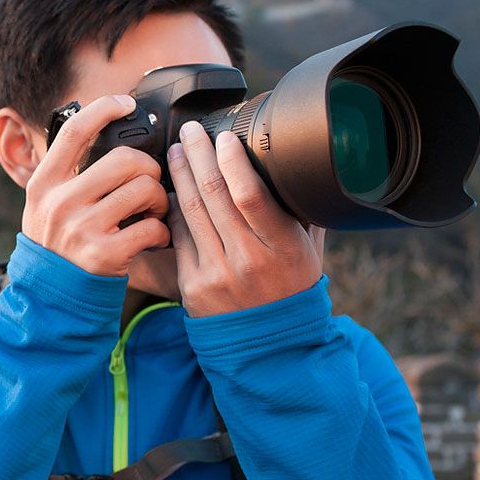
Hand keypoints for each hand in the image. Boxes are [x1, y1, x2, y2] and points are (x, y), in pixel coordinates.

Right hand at [22, 95, 170, 276]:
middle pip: (125, 159)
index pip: (74, 131)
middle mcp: (60, 202)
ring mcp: (81, 228)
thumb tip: (100, 134)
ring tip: (153, 213)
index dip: (104, 108)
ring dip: (160, 201)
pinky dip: (162, 232)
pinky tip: (153, 239)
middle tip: (149, 186)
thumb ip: (66, 176)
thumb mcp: (44, 207)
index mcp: (44, 184)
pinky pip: (152, 227)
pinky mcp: (104, 254)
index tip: (126, 104)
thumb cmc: (57, 249)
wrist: (51, 300)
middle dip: (149, 169)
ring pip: (144, 190)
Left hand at [165, 122, 324, 316]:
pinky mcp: (193, 286)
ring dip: (180, 176)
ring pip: (191, 212)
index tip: (223, 137)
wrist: (271, 347)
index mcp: (282, 247)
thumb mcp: (309, 251)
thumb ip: (301, 213)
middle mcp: (248, 259)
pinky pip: (179, 238)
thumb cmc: (292, 289)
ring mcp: (217, 273)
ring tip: (176, 152)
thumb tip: (294, 169)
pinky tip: (170, 191)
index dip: (232, 162)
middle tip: (189, 131)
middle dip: (198, 156)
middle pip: (214, 195)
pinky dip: (173, 210)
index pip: (250, 195)